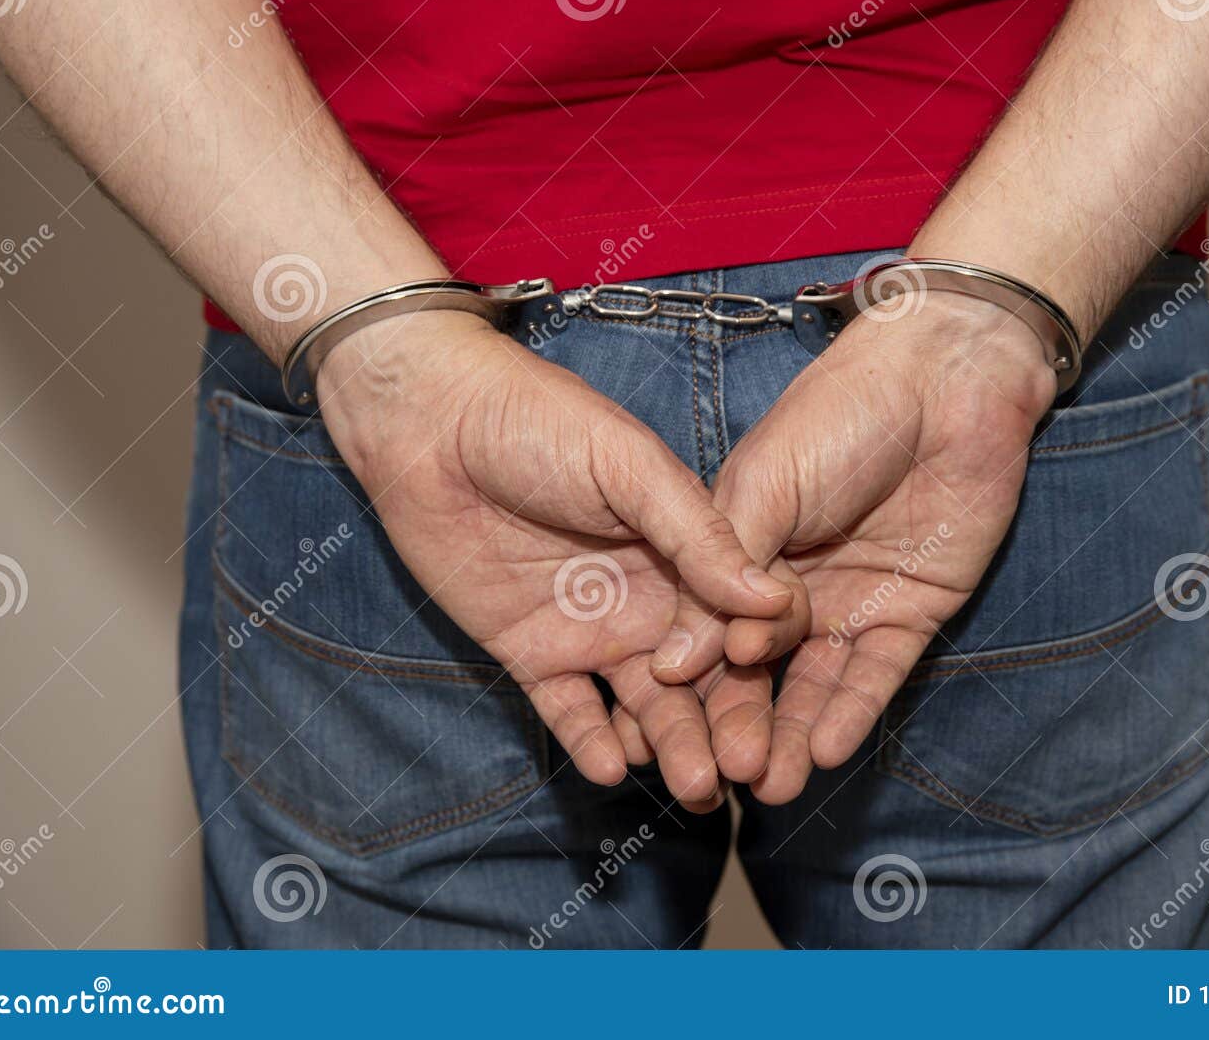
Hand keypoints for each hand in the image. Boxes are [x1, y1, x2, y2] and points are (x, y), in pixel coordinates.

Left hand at [315, 310, 799, 809]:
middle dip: (725, 725)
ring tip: (694, 786)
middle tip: (746, 774)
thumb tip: (774, 597)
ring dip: (670, 745)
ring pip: (642, 704)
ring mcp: (591, 630)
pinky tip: (613, 768)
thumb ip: (698, 536)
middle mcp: (649, 599)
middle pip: (702, 676)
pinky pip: (567, 709)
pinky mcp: (531, 652)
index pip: (738, 619)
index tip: (777, 692)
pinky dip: (590, 741)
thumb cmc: (541, 423)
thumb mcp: (631, 469)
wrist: (431, 423)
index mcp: (685, 550)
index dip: (759, 661)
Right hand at [652, 285, 1058, 803]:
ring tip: (772, 786)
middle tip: (727, 776)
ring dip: (792, 734)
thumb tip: (671, 662)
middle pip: (758, 671)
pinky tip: (824, 751)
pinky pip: (876, 677)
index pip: (707, 630)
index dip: (692, 680)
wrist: (947, 383)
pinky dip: (851, 713)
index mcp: (741, 550)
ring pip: (814, 684)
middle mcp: (790, 586)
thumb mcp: (762, 488)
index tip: (665, 728)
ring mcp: (850, 603)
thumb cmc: (840, 415)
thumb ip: (723, 572)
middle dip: (741, 722)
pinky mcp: (910, 615)